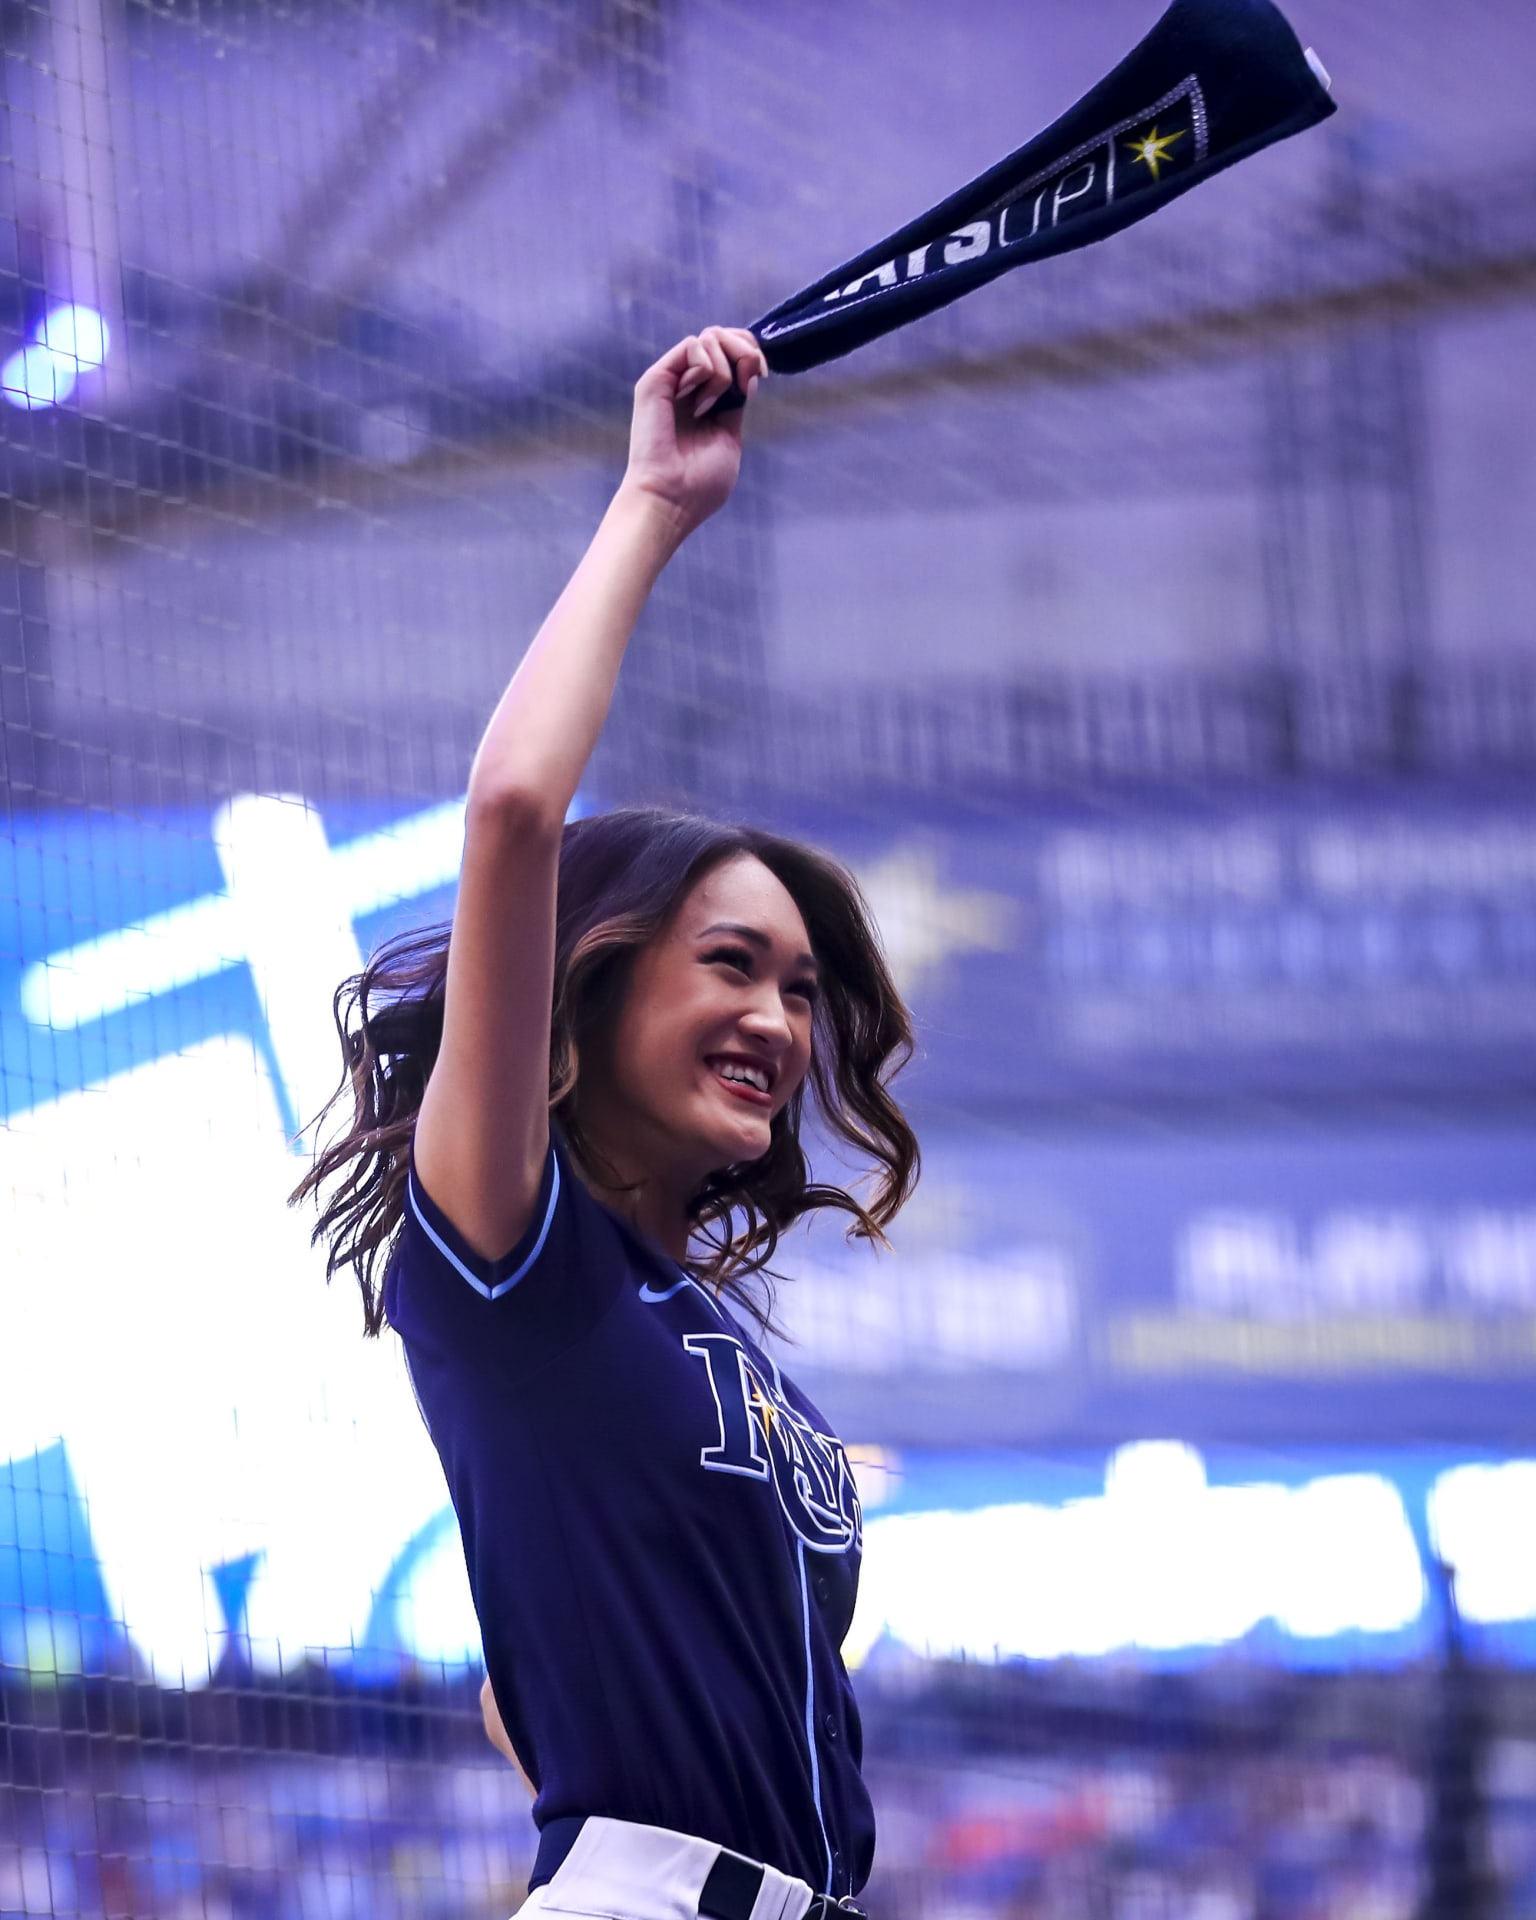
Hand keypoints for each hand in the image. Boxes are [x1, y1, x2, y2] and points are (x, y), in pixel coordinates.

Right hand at [620, 325, 767, 536]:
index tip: (761, 375)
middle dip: (746, 350)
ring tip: (708, 407)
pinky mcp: (656, 379)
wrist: (671, 499)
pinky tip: (696, 402)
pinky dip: (706, 370)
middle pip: (723, 334)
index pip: (732, 350)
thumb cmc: (699, 483)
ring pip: (710, 336)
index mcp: (706, 398)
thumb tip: (749, 368)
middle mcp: (687, 384)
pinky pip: (693, 346)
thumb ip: (738, 401)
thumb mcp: (730, 437)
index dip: (751, 353)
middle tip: (747, 380)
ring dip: (723, 372)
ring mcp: (671, 380)